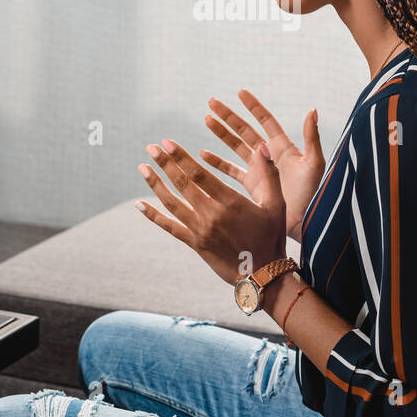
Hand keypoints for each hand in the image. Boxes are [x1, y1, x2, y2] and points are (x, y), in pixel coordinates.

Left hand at [135, 137, 286, 285]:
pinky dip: (153, 215)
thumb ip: (269, 173)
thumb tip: (262, 146)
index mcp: (230, 202)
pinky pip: (170, 227)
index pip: (199, 174)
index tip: (167, 143)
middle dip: (165, 163)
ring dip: (155, 184)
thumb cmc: (272, 236)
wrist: (263, 274)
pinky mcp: (195, 244)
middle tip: (151, 147)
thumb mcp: (277, 203)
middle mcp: (211, 215)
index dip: (181, 157)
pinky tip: (139, 204)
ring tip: (143, 167)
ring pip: (172, 203)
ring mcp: (200, 230)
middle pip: (182, 184)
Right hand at [200, 90, 324, 242]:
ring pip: (235, 146)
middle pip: (244, 129)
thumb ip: (312, 137)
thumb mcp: (314, 164)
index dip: (253, 106)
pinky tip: (202, 154)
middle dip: (229, 116)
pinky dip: (217, 162)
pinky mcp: (252, 184)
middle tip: (211, 102)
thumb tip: (312, 110)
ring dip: (221, 133)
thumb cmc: (313, 194)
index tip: (240, 92)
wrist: (304, 222)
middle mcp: (268, 155)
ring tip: (206, 120)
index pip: (265, 120)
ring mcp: (258, 169)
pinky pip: (231, 170)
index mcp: (282, 147)